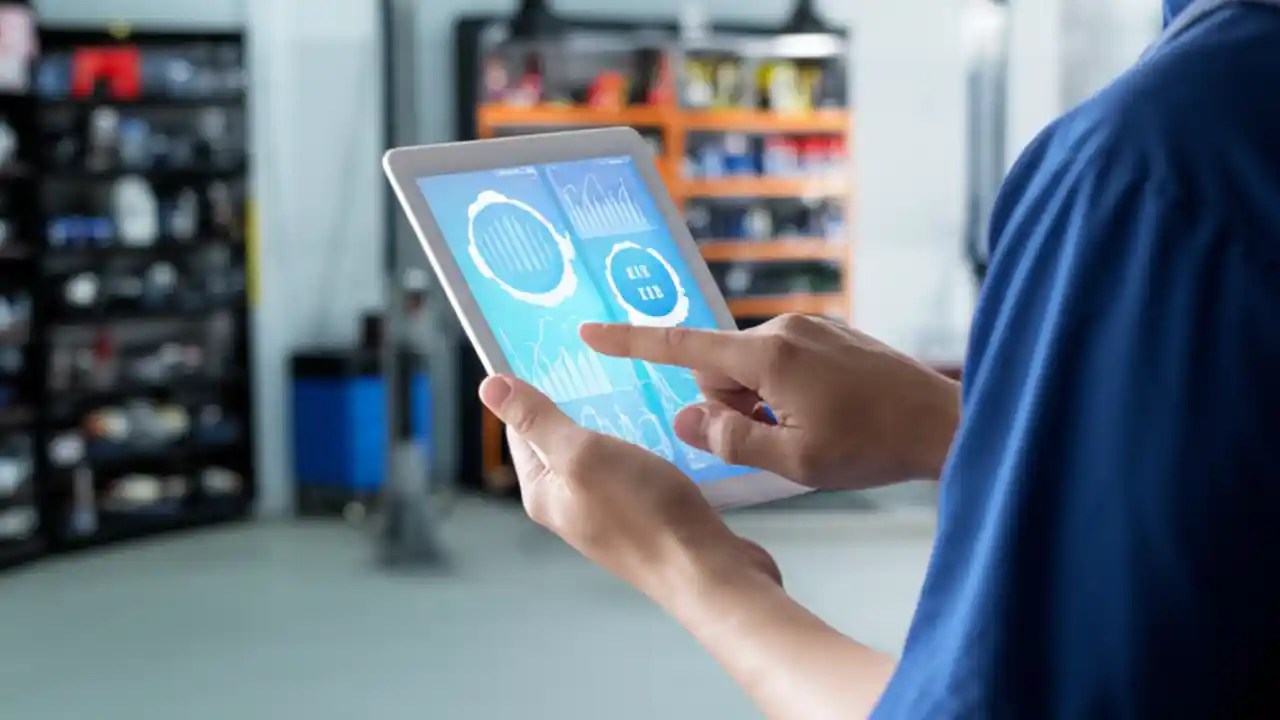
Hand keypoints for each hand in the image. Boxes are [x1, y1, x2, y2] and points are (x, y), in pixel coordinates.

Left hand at [477, 375, 780, 596]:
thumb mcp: (581, 454)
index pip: (523, 428)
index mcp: (545, 491)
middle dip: (583, 399)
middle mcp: (573, 504)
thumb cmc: (643, 514)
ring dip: (622, 418)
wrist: (708, 572)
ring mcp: (612, 511)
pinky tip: (670, 422)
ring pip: (608, 450)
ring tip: (642, 383)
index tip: (553, 347)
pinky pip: (641, 465)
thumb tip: (488, 388)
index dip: (532, 387)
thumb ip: (538, 421)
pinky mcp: (649, 514)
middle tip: (604, 357)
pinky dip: (649, 440)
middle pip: (566, 437)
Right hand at [581, 314, 959, 490]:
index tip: (590, 331)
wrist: (945, 421)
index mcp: (768, 356)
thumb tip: (685, 417)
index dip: (630, 342)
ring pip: (751, 365)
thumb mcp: (792, 460)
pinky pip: (783, 358)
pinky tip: (827, 414)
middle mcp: (784, 328)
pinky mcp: (830, 332)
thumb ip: (728, 437)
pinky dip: (786, 389)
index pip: (680, 345)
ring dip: (761, 400)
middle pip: (718, 365)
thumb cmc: (872, 445)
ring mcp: (811, 326)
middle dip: (729, 403)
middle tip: (777, 438)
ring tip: (811, 429)